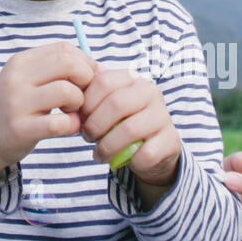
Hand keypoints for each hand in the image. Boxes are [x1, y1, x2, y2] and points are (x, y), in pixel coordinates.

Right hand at [0, 42, 96, 184]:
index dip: (85, 62)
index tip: (88, 78)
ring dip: (79, 104)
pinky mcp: (21, 129)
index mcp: (20, 61)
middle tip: (82, 95)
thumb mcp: (26, 79)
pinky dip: (72, 125)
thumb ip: (56, 70)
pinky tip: (68, 127)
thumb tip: (99, 68)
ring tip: (72, 112)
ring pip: (67, 92)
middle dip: (86, 79)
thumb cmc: (14, 105)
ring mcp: (17, 103)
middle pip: (68, 64)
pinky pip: (60, 123)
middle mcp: (17, 78)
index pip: (64, 49)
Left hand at [80, 64, 180, 199]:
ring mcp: (164, 116)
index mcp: (132, 79)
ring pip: (129, 129)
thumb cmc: (121, 123)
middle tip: (87, 137)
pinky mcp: (171, 140)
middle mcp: (151, 92)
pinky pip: (145, 153)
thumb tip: (70, 96)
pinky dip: (127, 160)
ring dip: (107, 146)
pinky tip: (118, 161)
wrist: (151, 149)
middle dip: (95, 124)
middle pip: (116, 104)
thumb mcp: (105, 107)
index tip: (79, 118)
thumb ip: (89, 98)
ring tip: (99, 153)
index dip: (86, 103)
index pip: (103, 82)